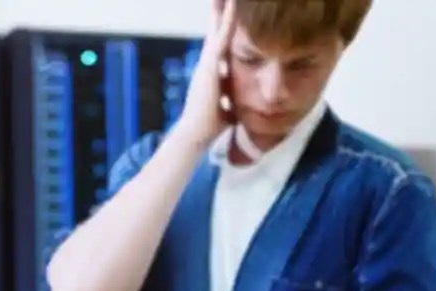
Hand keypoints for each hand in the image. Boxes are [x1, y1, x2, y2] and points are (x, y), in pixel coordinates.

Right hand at [175, 0, 237, 146]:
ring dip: (223, 10)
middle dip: (219, 13)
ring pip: (219, 28)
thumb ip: (232, 102)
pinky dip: (228, 19)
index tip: (226, 12)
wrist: (196, 133)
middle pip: (215, 31)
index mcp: (212, 71)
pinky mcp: (210, 64)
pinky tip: (234, 4)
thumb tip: (240, 108)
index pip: (219, 45)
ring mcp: (207, 61)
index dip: (222, 28)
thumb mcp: (227, 108)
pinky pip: (223, 36)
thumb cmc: (210, 125)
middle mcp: (207, 63)